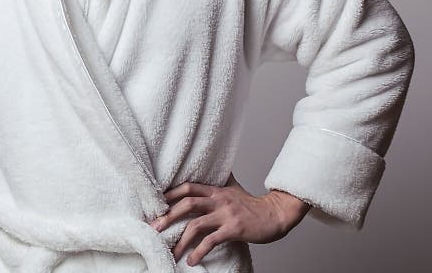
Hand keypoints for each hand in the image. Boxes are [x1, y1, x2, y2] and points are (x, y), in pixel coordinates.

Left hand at [148, 174, 309, 266]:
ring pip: (196, 225)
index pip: (188, 187)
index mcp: (216, 190)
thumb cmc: (253, 204)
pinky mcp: (234, 229)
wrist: (276, 214)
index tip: (156, 204)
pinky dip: (199, 252)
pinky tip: (192, 260)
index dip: (170, 194)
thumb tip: (212, 171)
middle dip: (168, 216)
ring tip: (172, 251)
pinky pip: (211, 241)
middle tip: (154, 228)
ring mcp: (226, 215)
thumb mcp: (234, 188)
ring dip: (181, 240)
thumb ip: (220, 182)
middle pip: (187, 203)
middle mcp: (218, 200)